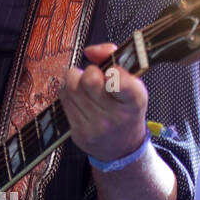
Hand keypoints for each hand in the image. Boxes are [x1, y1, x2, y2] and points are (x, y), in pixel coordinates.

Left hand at [61, 43, 147, 162]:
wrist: (121, 148)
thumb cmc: (126, 109)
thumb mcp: (132, 84)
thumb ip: (115, 58)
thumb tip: (90, 50)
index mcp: (134, 101)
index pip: (122, 84)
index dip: (113, 72)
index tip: (112, 70)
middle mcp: (116, 116)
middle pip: (89, 80)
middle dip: (89, 71)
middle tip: (94, 75)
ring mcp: (96, 127)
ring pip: (72, 87)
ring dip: (76, 79)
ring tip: (85, 85)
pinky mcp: (78, 132)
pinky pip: (64, 99)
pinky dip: (69, 92)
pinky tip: (79, 96)